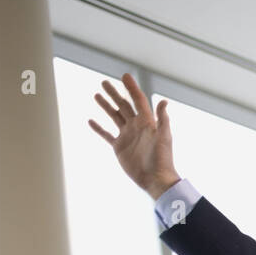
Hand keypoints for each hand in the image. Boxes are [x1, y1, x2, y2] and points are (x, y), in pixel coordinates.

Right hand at [87, 72, 180, 198]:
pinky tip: (91, 120)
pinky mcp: (119, 147)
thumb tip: (164, 101)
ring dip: (106, 106)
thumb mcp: (164, 137)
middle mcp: (136, 126)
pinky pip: (107, 135)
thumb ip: (162, 119)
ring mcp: (127, 136)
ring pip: (114, 116)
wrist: (156, 179)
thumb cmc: (163, 158)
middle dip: (114, 93)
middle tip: (104, 82)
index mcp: (146, 121)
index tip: (124, 75)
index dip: (131, 88)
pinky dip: (99, 128)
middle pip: (123, 105)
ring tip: (97, 95)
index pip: (137, 100)